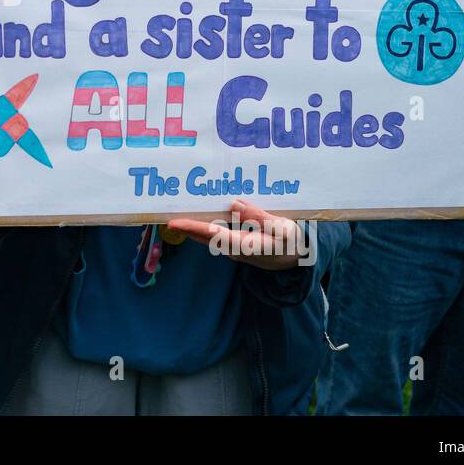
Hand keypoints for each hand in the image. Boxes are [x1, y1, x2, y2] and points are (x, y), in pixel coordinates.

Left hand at [166, 198, 301, 270]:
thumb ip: (258, 216)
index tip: (173, 222)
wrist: (299, 260)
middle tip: (164, 211)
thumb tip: (233, 204)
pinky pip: (218, 233)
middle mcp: (234, 248)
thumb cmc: (292, 243)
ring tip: (179, 208)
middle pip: (204, 235)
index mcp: (245, 244)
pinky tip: (203, 211)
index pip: (212, 234)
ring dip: (194, 224)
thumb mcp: (282, 228)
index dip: (192, 227)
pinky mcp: (237, 244)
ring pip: (209, 235)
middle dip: (185, 225)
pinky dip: (207, 223)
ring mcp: (235, 247)